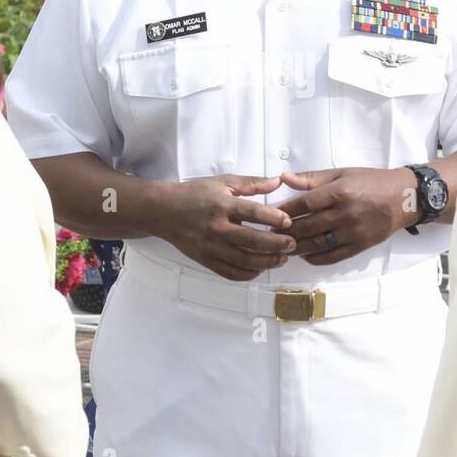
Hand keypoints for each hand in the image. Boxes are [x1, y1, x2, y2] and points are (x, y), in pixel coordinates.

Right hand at [161, 174, 295, 280]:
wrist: (164, 211)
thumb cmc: (194, 194)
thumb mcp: (222, 182)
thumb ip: (251, 183)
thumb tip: (277, 182)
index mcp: (222, 205)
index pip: (254, 213)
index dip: (274, 218)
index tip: (289, 222)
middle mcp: (216, 227)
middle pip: (252, 240)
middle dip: (277, 244)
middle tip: (292, 244)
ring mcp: (210, 247)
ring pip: (244, 260)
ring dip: (267, 262)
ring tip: (281, 258)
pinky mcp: (205, 260)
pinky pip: (230, 273)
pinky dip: (248, 274)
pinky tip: (260, 268)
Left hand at [276, 168, 415, 264]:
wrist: (403, 198)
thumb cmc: (371, 181)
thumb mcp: (341, 173)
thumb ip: (311, 179)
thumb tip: (284, 178)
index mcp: (340, 192)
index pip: (304, 204)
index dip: (285, 211)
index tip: (271, 214)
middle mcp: (346, 214)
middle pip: (308, 226)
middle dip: (286, 231)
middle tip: (271, 233)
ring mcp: (353, 233)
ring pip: (317, 244)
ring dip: (297, 247)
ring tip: (283, 245)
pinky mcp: (360, 246)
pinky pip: (332, 256)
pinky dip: (315, 258)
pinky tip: (304, 254)